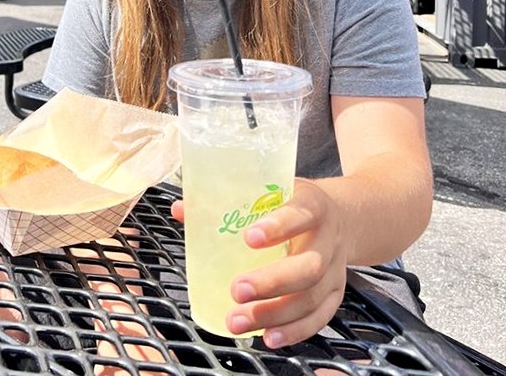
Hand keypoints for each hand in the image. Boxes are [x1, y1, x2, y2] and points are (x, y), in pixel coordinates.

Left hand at [225, 178, 347, 348]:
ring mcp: (335, 269)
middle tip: (237, 289)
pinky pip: (319, 317)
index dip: (277, 226)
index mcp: (312, 205)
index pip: (299, 214)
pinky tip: (268, 337)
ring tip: (238, 321)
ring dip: (275, 314)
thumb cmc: (295, 202)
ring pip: (311, 297)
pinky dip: (295, 331)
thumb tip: (181, 210)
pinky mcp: (336, 293)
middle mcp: (327, 239)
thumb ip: (229, 199)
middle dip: (272, 282)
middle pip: (308, 266)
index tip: (249, 237)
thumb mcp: (273, 188)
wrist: (345, 216)